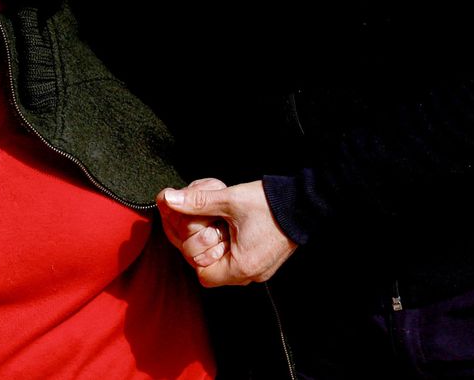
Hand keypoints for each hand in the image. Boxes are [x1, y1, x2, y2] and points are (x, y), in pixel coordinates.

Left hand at [158, 180, 297, 286]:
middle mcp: (253, 274)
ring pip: (227, 269)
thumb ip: (197, 201)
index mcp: (243, 266)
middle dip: (206, 251)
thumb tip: (169, 199)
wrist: (304, 202)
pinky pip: (240, 264)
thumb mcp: (229, 199)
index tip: (199, 234)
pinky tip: (234, 231)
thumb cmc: (268, 203)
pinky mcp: (266, 262)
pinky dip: (232, 250)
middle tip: (210, 229)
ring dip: (220, 251)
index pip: (204, 275)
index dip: (195, 254)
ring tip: (222, 228)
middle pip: (214, 274)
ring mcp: (261, 270)